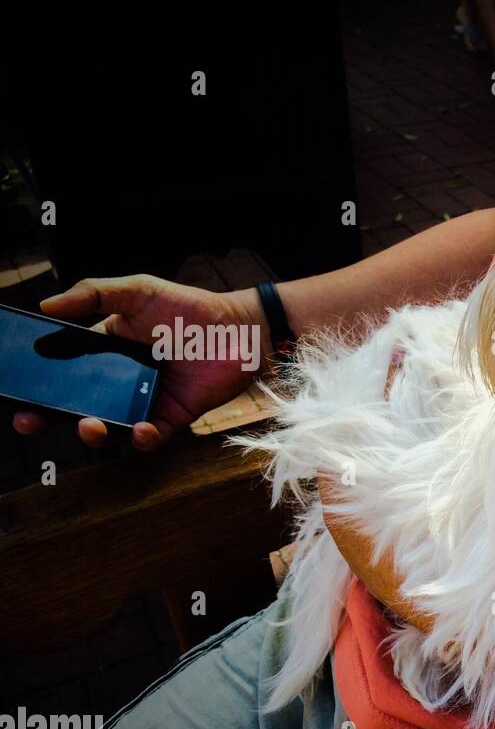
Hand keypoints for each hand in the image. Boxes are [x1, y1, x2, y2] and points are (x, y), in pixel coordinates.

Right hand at [12, 274, 270, 449]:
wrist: (237, 328)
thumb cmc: (186, 307)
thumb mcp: (134, 290)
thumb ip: (91, 294)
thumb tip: (46, 306)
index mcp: (104, 352)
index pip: (62, 371)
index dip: (37, 383)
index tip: (15, 392)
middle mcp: (120, 381)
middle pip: (76, 404)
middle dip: (48, 415)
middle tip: (29, 420)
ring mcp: (144, 400)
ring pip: (109, 426)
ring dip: (92, 432)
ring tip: (87, 425)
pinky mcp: (172, 416)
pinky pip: (150, 436)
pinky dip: (141, 437)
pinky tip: (139, 429)